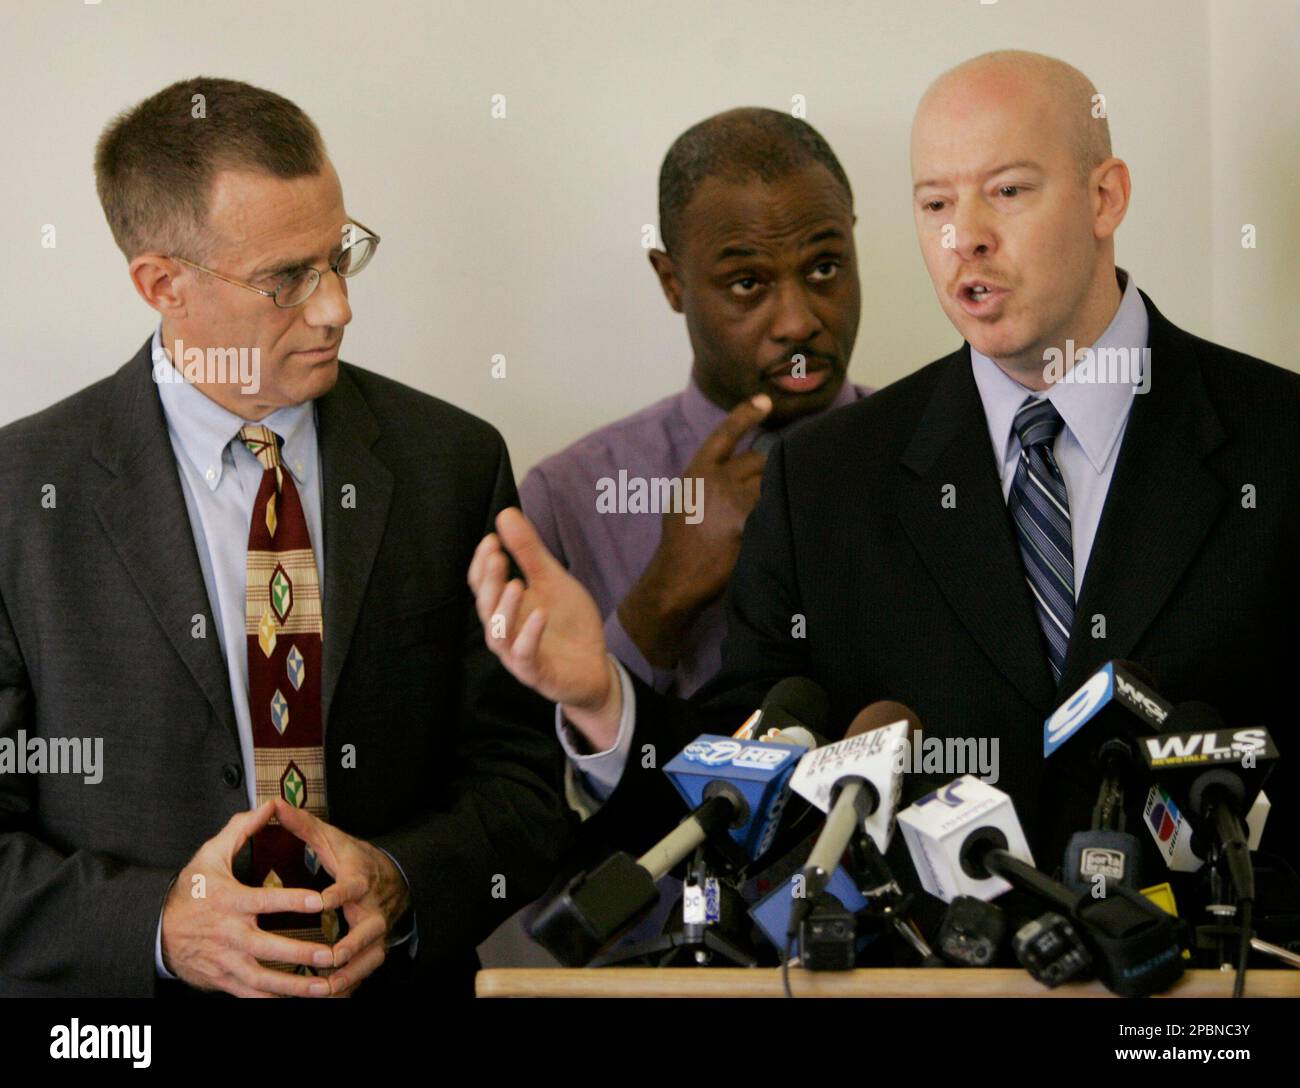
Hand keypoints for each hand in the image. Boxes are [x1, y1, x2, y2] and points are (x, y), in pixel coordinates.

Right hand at [160, 801, 335, 996]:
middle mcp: (230, 935)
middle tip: (331, 955)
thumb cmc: (189, 892)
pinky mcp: (225, 981)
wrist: (156, 931)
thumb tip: (269, 805)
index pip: (266, 901)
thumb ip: (241, 829)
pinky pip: (253, 996)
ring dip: (296, 987)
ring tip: (325, 987)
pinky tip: (300, 1002)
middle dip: (302, 954)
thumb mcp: (209, 855)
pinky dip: (276, 1001)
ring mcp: (227, 962)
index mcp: (230, 902)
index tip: (321, 901)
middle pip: (270, 948)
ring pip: (265, 980)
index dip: (294, 901)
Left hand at [272, 798, 410, 997]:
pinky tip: (330, 999)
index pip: (352, 885)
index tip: (321, 901)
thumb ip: (302, 825)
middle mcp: (372, 908)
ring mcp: (376, 932)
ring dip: (350, 974)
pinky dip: (350, 987)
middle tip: (330, 958)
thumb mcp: (332, 839)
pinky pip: (364, 973)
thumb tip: (274, 804)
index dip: (337, 894)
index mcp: (360, 879)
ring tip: (328, 989)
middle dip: (350, 946)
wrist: (392, 877)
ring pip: (370, 957)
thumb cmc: (354, 860)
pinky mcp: (374, 949)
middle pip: (369, 929)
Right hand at [468, 507, 621, 749]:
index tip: (491, 539)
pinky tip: (540, 614)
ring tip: (515, 583)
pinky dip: (530, 636)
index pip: (481, 585)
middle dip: (489, 581)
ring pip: (498, 634)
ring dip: (504, 609)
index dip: (482, 564)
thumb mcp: (552, 581)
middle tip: (497, 555)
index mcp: (504, 608)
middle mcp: (504, 632)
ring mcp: (518, 656)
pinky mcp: (537, 674)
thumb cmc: (567, 623)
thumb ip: (529, 552)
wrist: (594, 666)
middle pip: (485, 607)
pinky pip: (526, 657)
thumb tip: (505, 514)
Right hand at [618, 394, 770, 666]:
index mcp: (696, 471)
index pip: (724, 435)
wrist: (677, 578)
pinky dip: (776, 516)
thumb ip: (707, 480)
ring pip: (770, 483)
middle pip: (759, 460)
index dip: (745, 415)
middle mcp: (715, 479)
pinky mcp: (749, 521)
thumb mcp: (684, 500)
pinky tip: (772, 529)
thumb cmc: (680, 543)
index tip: (765, 401)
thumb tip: (733, 468)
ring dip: (773, 495)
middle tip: (759, 497)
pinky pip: (773, 508)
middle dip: (765, 474)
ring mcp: (733, 499)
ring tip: (760, 515)